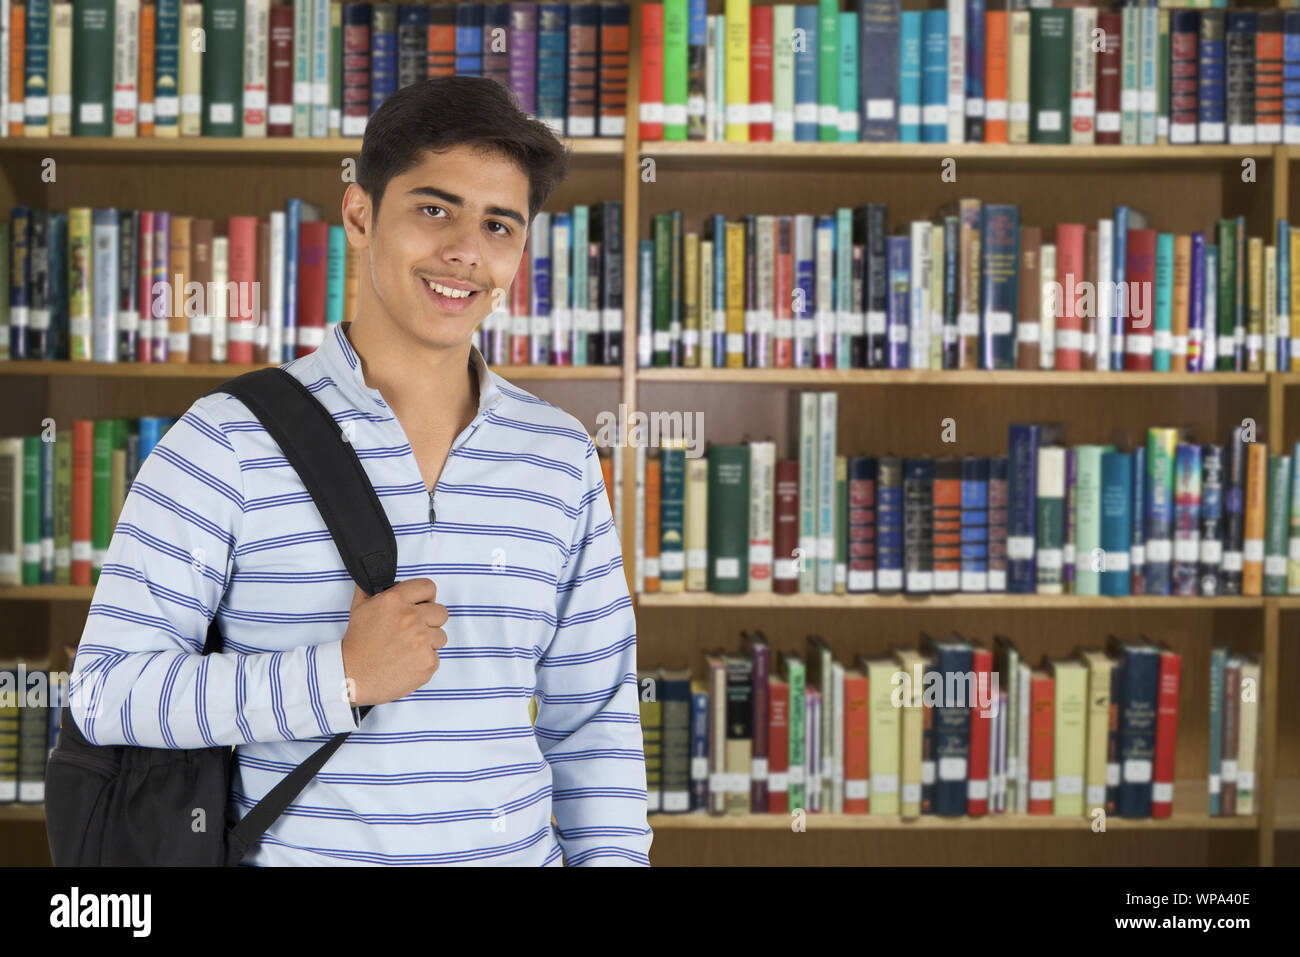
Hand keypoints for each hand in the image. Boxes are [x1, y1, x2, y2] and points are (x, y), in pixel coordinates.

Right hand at [340, 578, 447, 707]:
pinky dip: (424, 662)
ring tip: (407, 650)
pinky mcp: (427, 662)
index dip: (427, 597)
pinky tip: (407, 663)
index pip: (428, 587)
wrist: (352, 674)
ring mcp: (421, 641)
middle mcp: (410, 618)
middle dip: (430, 621)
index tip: (423, 606)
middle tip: (413, 632)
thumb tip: (377, 578)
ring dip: (428, 643)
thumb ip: (372, 589)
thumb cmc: (357, 643)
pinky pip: (436, 657)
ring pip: (441, 636)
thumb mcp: (360, 608)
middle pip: (441, 612)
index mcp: (395, 601)